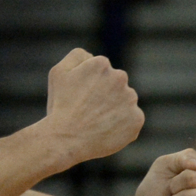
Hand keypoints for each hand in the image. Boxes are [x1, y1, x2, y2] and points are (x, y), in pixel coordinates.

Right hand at [41, 49, 143, 166]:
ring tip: (97, 123)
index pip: (102, 72)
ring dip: (115, 110)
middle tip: (89, 112)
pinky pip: (132, 120)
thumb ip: (77, 56)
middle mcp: (120, 77)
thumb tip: (93, 57)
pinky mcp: (137, 119)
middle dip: (105, 96)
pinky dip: (122, 126)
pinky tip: (106, 132)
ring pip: (125, 102)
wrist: (66, 139)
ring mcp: (130, 99)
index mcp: (102, 64)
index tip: (81, 98)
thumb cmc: (60, 106)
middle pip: (116, 85)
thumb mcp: (58, 72)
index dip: (90, 86)